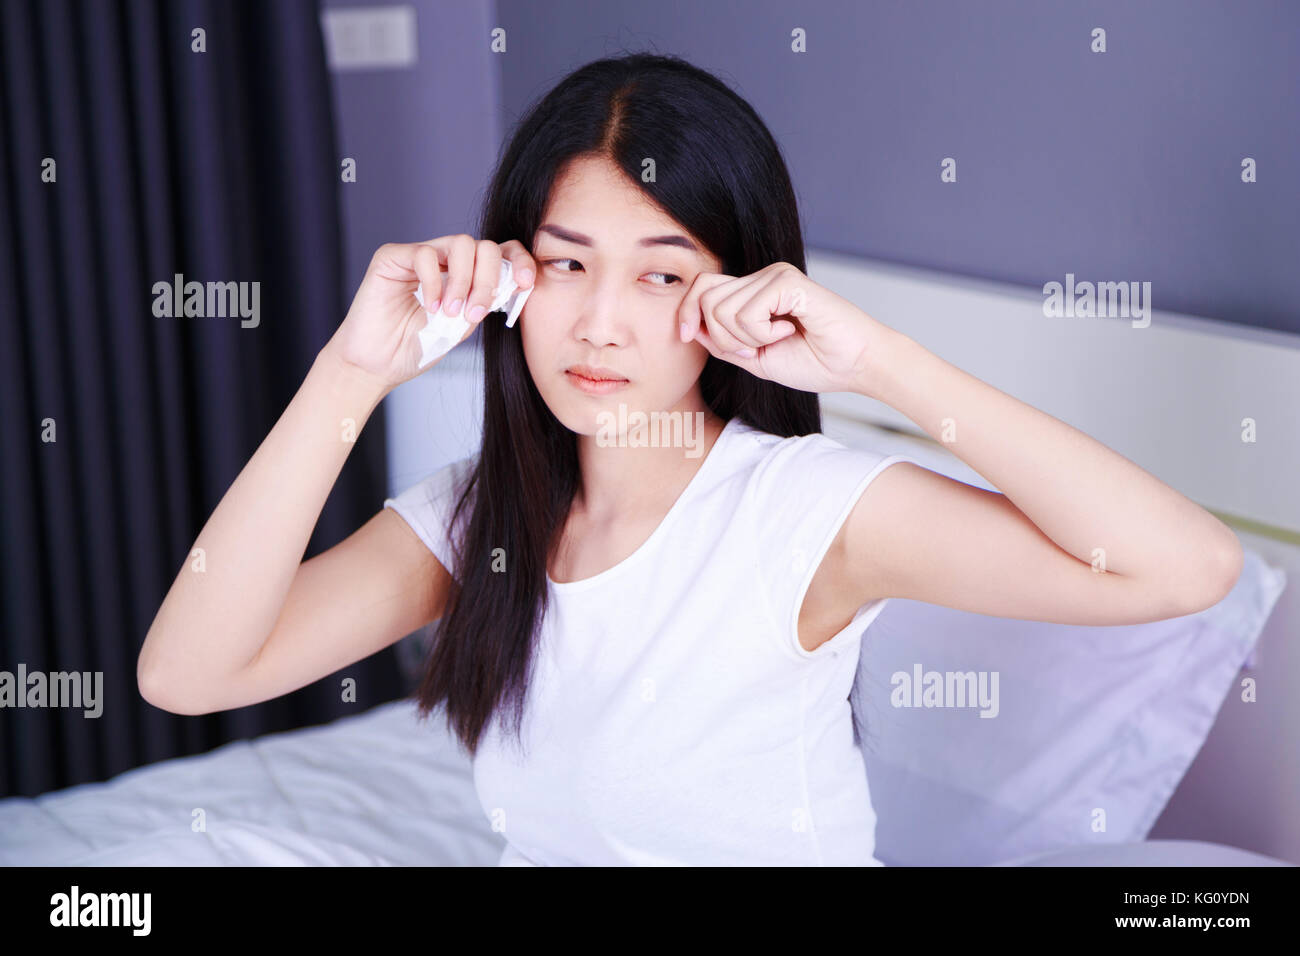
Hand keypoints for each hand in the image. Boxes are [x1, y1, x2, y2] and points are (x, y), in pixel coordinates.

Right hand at [324, 235, 536, 388]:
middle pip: (484, 247)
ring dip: (464, 280)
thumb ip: (485, 301)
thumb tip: (514, 283)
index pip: (500, 254)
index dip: (519, 262)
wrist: (379, 366)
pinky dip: (434, 282)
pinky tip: (430, 307)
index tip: (526, 283)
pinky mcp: (393, 256)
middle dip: (488, 279)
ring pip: (460, 243)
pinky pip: (424, 254)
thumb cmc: (417, 347)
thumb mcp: (463, 326)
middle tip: (476, 312)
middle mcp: (445, 260)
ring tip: (452, 312)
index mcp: (467, 275)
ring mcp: (420, 255)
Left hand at [675, 261, 892, 394]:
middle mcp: (762, 277)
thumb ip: (723, 343)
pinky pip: (747, 312)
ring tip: (777, 339)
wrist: (855, 366)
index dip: (686, 311)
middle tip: (754, 349)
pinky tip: (789, 331)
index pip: (702, 288)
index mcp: (752, 292)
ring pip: (722, 309)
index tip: (684, 336)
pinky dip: (763, 333)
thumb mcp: (755, 359)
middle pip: (705, 296)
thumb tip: (687, 327)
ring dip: (745, 339)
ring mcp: (775, 275)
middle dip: (719, 336)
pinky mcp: (788, 281)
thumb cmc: (815, 362)